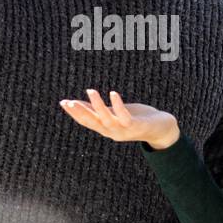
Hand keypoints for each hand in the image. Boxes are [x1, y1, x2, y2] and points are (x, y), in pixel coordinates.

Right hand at [59, 89, 179, 150]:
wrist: (160, 129)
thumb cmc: (135, 119)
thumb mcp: (113, 114)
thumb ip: (97, 110)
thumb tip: (77, 103)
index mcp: (105, 128)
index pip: (86, 121)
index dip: (74, 113)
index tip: (62, 102)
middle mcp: (112, 132)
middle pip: (93, 122)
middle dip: (80, 112)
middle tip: (68, 102)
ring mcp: (123, 130)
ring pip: (107, 119)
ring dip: (98, 106)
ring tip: (91, 91)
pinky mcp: (135, 125)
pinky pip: (125, 116)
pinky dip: (118, 105)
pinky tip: (113, 93)